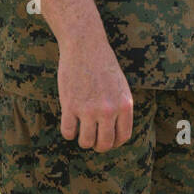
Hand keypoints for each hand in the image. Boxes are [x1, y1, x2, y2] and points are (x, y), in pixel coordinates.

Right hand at [57, 33, 133, 151]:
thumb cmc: (103, 65)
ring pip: (86, 141)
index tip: (107, 141)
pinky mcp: (70, 105)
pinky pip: (68, 132)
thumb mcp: (121, 86)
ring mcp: (89, 109)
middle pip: (104, 144)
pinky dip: (68, 132)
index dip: (114, 143)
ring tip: (81, 132)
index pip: (123, 137)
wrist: (85, 46)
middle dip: (98, 146)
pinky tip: (69, 123)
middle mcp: (109, 110)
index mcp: (124, 105)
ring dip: (83, 141)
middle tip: (93, 140)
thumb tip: (115, 132)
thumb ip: (120, 108)